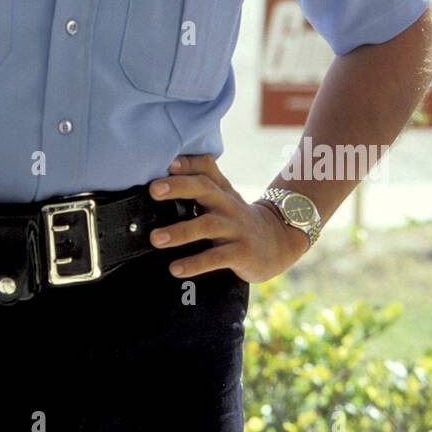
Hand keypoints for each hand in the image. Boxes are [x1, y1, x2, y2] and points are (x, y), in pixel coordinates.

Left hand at [147, 154, 309, 283]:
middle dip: (179, 187)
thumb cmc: (237, 218)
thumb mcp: (224, 197)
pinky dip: (195, 264)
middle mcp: (228, 204)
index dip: (187, 163)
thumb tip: (166, 169)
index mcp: (220, 190)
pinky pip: (217, 257)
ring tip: (156, 238)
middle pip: (205, 188)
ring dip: (180, 232)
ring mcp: (236, 228)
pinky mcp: (243, 253)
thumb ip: (201, 181)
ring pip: (208, 226)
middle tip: (153, 190)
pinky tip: (176, 268)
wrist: (278, 242)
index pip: (205, 168)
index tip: (166, 163)